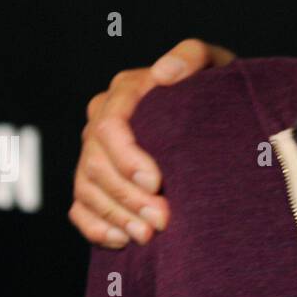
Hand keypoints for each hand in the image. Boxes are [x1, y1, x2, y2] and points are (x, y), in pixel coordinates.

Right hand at [69, 39, 235, 247]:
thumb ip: (192, 56)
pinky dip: (97, 226)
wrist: (217, 111)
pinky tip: (123, 240)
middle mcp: (102, 119)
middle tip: (161, 219)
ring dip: (115, 215)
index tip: (157, 181)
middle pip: (95, 162)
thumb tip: (163, 72)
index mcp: (125, 90)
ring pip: (86, 188)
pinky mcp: (94, 179)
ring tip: (148, 234)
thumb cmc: (215, 86)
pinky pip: (80, 208)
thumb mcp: (214, 64)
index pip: (110, 126)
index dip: (127, 157)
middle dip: (126, 195)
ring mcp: (94, 151)